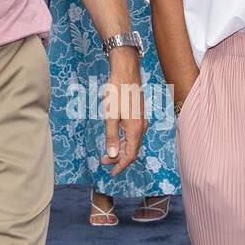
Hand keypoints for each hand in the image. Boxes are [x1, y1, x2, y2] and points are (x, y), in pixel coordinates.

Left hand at [100, 50, 147, 176]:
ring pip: (132, 142)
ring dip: (120, 149)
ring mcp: (141, 121)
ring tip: (106, 153)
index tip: (111, 173)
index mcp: (135, 129)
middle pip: (132, 150)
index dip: (121, 166)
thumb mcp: (110, 116)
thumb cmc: (116, 91)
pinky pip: (133, 134)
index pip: (130, 155)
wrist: (126, 71)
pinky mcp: (138, 115)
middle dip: (118, 159)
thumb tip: (112, 156)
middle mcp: (141, 127)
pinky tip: (114, 139)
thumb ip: (111, 137)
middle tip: (103, 163)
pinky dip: (123, 140)